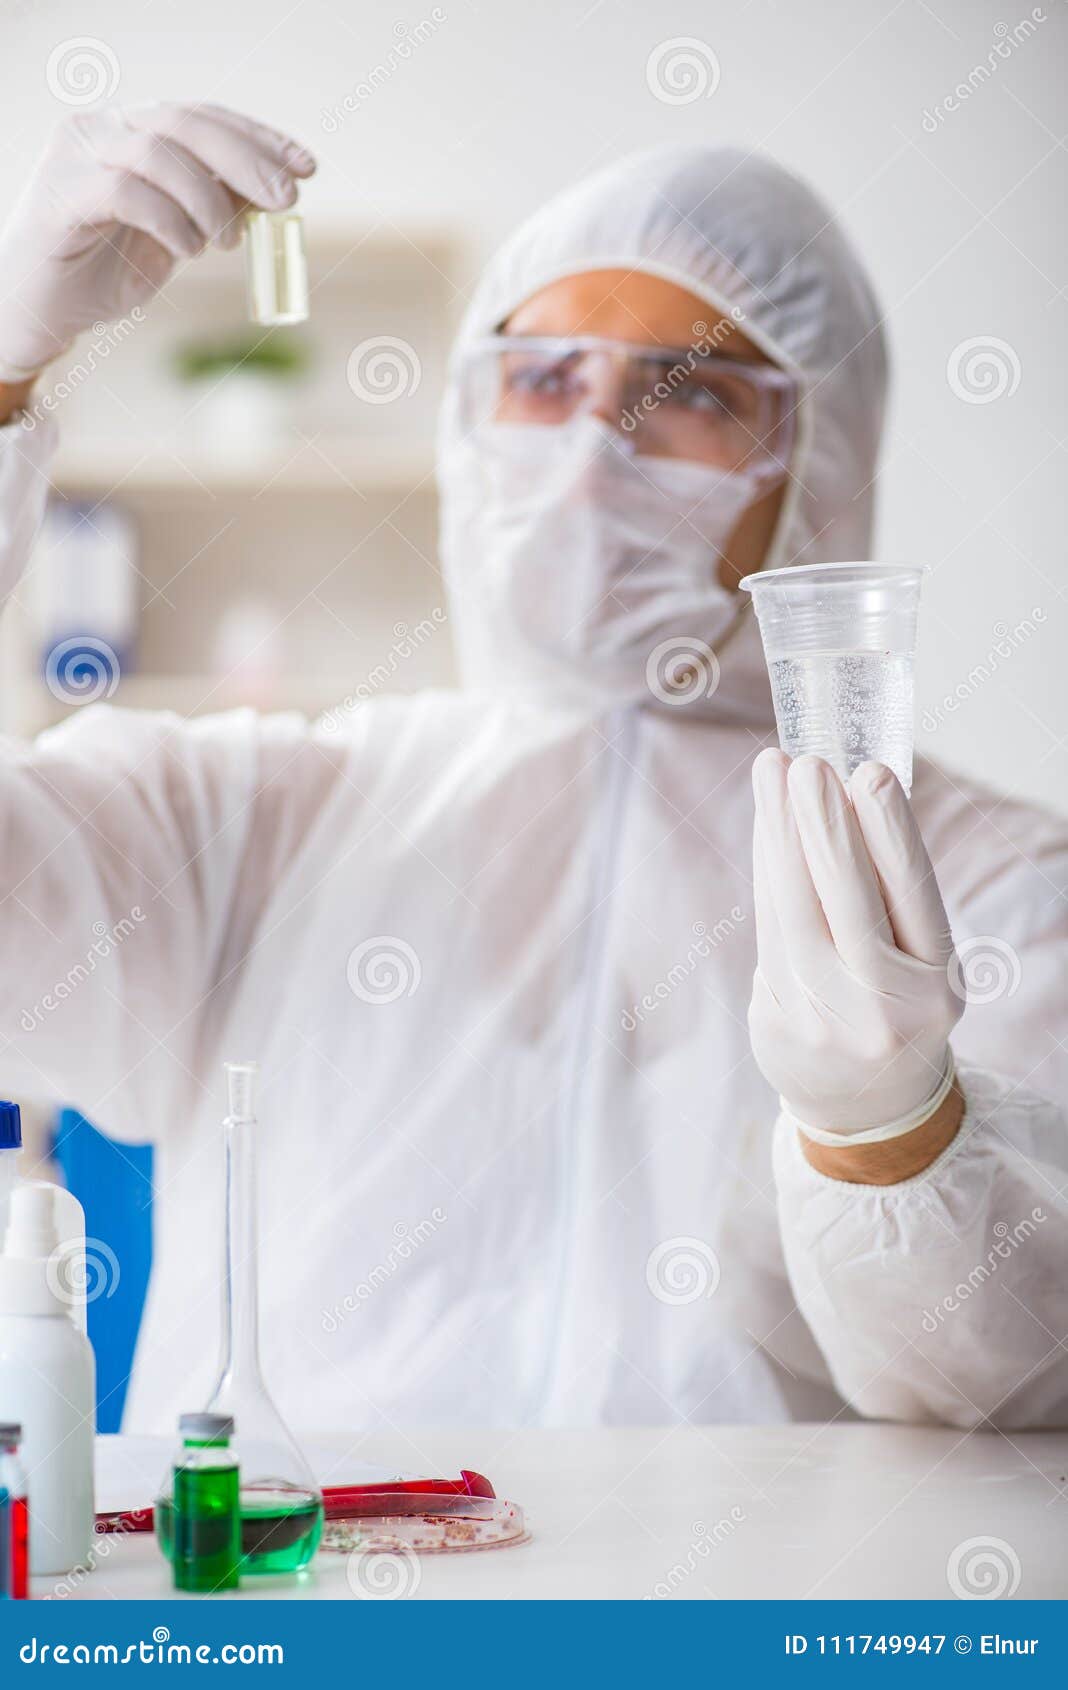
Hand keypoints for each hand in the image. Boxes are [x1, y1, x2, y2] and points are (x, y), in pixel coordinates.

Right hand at [0, 102, 315, 380]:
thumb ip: (216, 208)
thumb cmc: (105, 272)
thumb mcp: (178, 237)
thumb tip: (274, 190)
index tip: (307, 166)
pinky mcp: (58, 196)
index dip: (258, 137)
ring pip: (156, 152)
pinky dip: (169, 219)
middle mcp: (100, 130)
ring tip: (226, 242)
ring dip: (207, 198)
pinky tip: (188, 249)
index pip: (202, 116)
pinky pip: (124, 192)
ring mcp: (75, 157)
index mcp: (131, 131)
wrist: (41, 311)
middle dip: (245, 159)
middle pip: (183, 121)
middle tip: (286, 199)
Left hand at [749, 750, 962, 1140]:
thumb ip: (893, 893)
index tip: (868, 772)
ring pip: (794, 912)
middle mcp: (884, 1010)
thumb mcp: (923, 961)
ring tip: (773, 774)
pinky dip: (766, 871)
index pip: (913, 898)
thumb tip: (850, 791)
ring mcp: (824, 1023)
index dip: (889, 832)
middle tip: (805, 763)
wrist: (867, 1107)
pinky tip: (766, 829)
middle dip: (821, 825)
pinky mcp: (775, 1025)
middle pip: (846, 903)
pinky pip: (767, 931)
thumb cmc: (897, 1005)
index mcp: (937, 987)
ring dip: (779, 835)